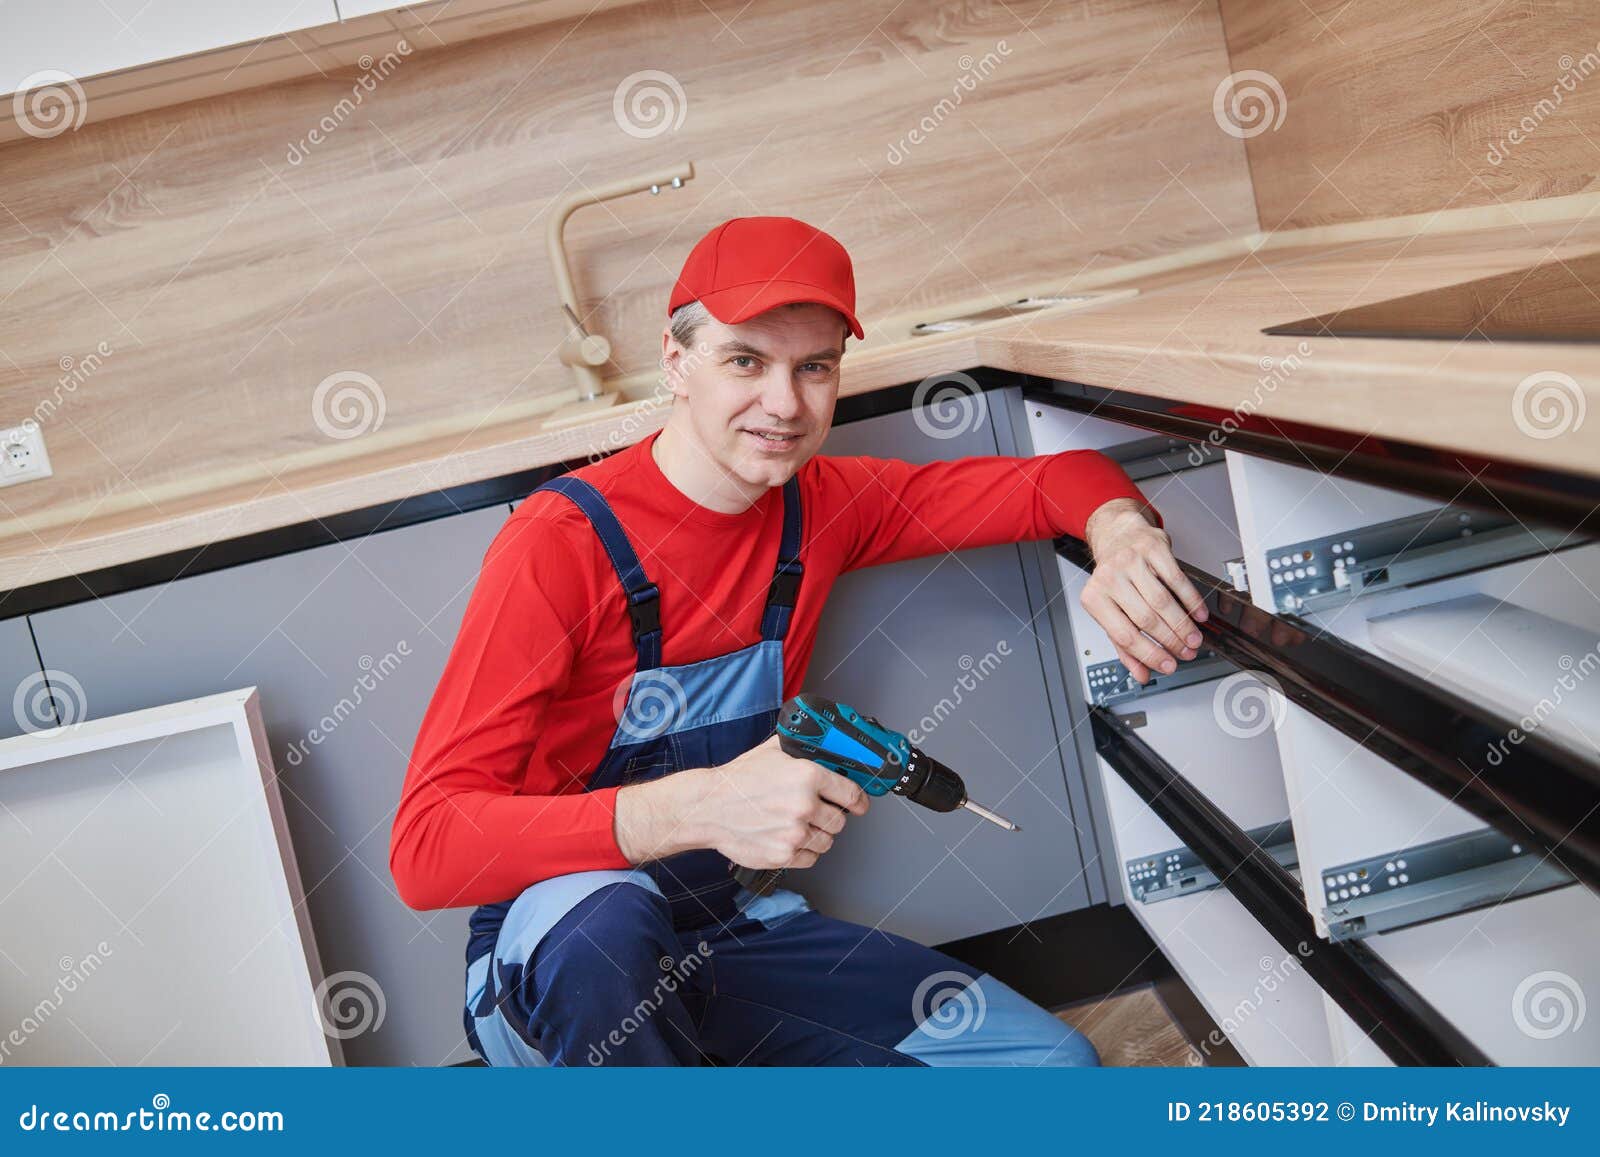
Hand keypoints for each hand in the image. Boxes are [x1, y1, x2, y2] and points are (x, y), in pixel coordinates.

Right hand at [699, 735, 869, 869]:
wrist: (709, 807)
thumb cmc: (738, 780)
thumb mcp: (773, 751)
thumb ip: (802, 749)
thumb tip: (825, 747)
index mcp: (807, 776)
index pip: (851, 794)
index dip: (859, 800)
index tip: (860, 805)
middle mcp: (804, 805)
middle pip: (840, 821)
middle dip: (831, 817)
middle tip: (815, 812)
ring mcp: (794, 833)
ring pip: (827, 841)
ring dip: (818, 835)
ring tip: (798, 825)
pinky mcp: (783, 855)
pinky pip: (810, 858)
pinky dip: (804, 852)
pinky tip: (789, 838)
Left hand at [1080, 498, 1207, 684]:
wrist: (1117, 534)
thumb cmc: (1114, 577)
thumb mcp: (1110, 611)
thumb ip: (1124, 646)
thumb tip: (1141, 675)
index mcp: (1094, 598)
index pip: (1124, 635)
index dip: (1150, 654)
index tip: (1168, 666)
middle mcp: (1109, 578)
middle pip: (1146, 619)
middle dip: (1171, 641)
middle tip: (1186, 653)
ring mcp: (1130, 562)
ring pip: (1162, 601)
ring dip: (1182, 625)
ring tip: (1193, 638)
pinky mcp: (1152, 549)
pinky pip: (1176, 579)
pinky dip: (1191, 600)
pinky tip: (1199, 614)